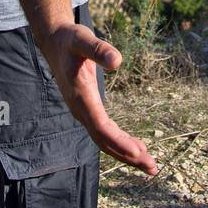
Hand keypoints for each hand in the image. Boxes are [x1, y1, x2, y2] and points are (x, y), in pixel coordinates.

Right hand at [37, 23, 157, 174]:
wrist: (54, 42)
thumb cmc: (70, 39)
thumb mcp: (83, 39)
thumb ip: (99, 50)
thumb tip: (117, 61)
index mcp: (80, 96)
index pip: (101, 126)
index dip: (119, 141)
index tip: (138, 152)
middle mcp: (80, 109)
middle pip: (105, 141)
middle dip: (128, 155)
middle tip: (153, 168)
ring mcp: (83, 112)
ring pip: (105, 140)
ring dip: (126, 154)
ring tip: (150, 165)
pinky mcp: (88, 110)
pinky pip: (104, 133)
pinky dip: (120, 143)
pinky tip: (136, 148)